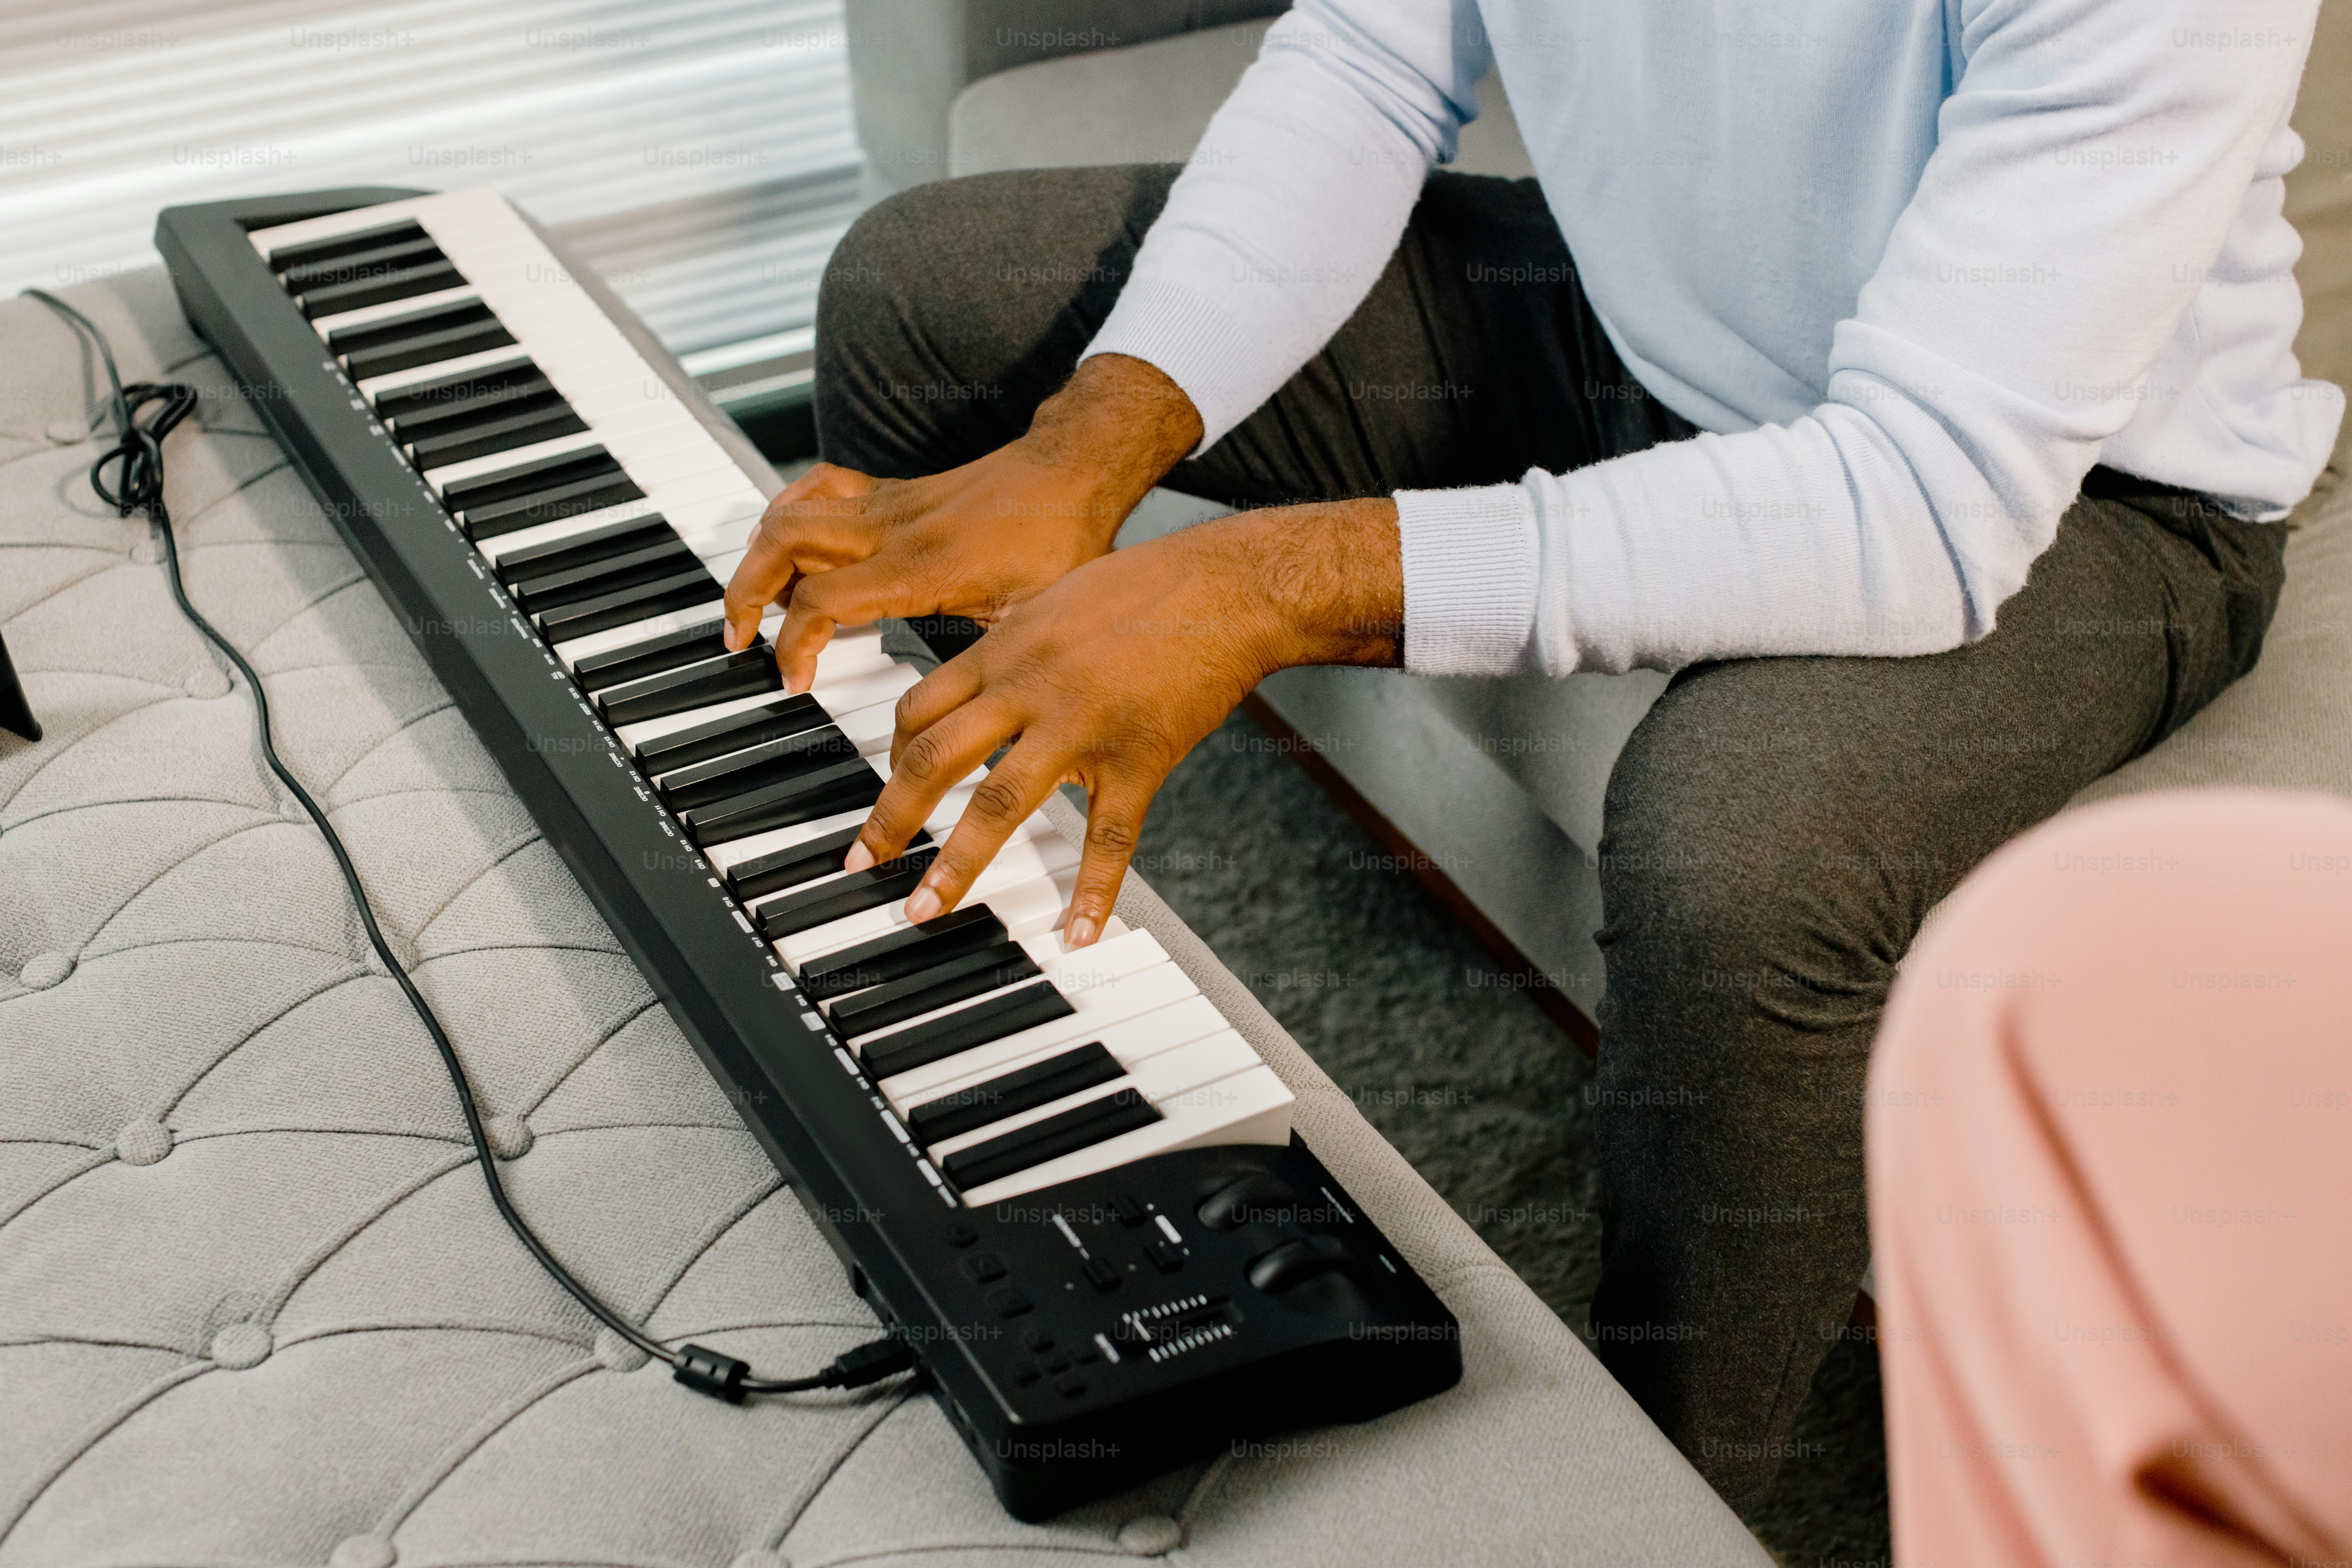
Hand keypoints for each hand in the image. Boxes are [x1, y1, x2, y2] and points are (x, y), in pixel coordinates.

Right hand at [721, 354, 1203, 691]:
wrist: (1075, 471)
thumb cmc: (1062, 539)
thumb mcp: (1032, 615)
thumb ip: (991, 663)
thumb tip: (977, 721)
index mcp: (922, 569)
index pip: (824, 602)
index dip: (794, 646)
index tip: (794, 682)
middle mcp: (893, 531)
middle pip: (784, 545)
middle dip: (746, 592)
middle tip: (738, 638)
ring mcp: (889, 506)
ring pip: (791, 513)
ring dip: (757, 554)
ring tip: (748, 600)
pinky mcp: (894, 493)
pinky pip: (822, 488)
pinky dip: (788, 509)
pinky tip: (779, 538)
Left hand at [842, 498, 1404, 945]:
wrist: (1225, 585)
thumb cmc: (1147, 585)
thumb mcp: (1056, 598)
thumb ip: (1013, 643)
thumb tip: (985, 675)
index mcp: (1005, 649)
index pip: (919, 708)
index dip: (889, 756)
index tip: (885, 789)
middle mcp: (1028, 688)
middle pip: (934, 758)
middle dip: (890, 818)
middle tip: (862, 863)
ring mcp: (1080, 726)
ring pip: (998, 803)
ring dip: (955, 864)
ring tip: (925, 909)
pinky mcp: (1137, 758)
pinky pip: (1109, 837)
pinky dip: (1093, 892)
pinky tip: (1079, 934)